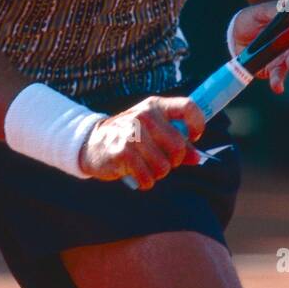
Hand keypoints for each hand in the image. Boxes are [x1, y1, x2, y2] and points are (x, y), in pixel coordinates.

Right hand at [78, 96, 204, 189]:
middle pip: (178, 146)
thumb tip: (198, 157)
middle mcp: (145, 115)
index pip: (188, 107)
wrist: (91, 143)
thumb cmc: (128, 137)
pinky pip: (148, 177)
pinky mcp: (123, 151)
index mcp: (155, 106)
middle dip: (174, 161)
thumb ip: (177, 142)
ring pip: (164, 166)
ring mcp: (133, 133)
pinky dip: (145, 181)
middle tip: (161, 161)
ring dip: (157, 173)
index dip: (197, 125)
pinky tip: (136, 175)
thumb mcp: (152, 131)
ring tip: (145, 166)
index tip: (193, 138)